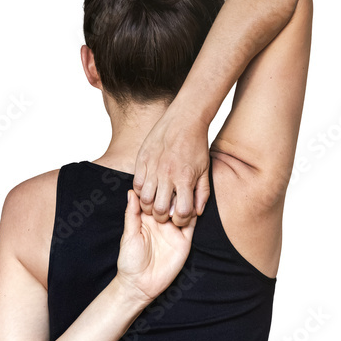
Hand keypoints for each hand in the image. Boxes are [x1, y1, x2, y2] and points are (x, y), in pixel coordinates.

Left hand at [115, 189, 196, 306]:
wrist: (140, 284)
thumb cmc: (129, 261)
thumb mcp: (128, 235)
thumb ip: (132, 214)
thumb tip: (131, 192)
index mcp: (146, 219)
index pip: (154, 198)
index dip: (156, 187)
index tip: (159, 173)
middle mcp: (161, 222)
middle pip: (170, 201)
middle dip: (173, 190)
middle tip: (174, 180)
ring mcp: (174, 231)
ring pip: (183, 209)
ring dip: (184, 200)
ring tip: (182, 192)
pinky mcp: (184, 241)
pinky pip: (191, 225)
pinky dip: (194, 214)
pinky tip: (193, 206)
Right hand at [132, 108, 210, 225]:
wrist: (185, 119)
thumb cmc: (196, 145)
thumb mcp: (205, 171)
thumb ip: (202, 193)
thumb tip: (197, 212)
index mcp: (185, 179)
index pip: (181, 213)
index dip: (181, 220)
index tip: (181, 217)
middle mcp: (167, 175)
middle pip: (160, 210)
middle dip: (163, 217)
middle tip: (166, 213)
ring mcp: (153, 167)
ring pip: (144, 200)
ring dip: (149, 206)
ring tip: (155, 203)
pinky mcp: (142, 160)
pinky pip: (136, 184)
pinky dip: (140, 192)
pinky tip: (148, 190)